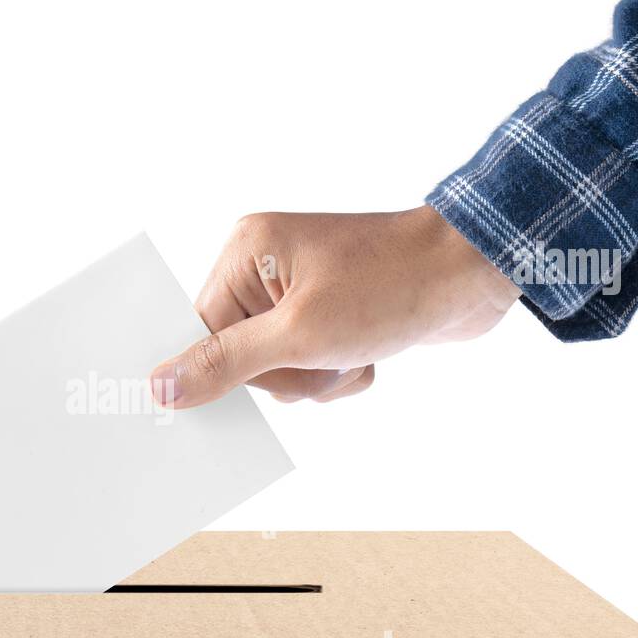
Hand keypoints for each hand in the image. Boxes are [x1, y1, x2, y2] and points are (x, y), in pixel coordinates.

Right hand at [149, 206, 520, 407]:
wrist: (477, 275)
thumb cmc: (391, 288)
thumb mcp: (299, 335)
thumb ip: (225, 363)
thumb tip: (160, 387)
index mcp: (246, 251)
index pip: (203, 330)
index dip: (230, 366)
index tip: (264, 374)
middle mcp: (267, 266)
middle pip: (241, 357)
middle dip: (290, 374)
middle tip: (327, 352)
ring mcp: (300, 291)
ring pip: (280, 371)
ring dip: (320, 377)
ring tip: (353, 350)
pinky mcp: (330, 313)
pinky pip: (312, 368)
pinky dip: (340, 373)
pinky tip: (367, 353)